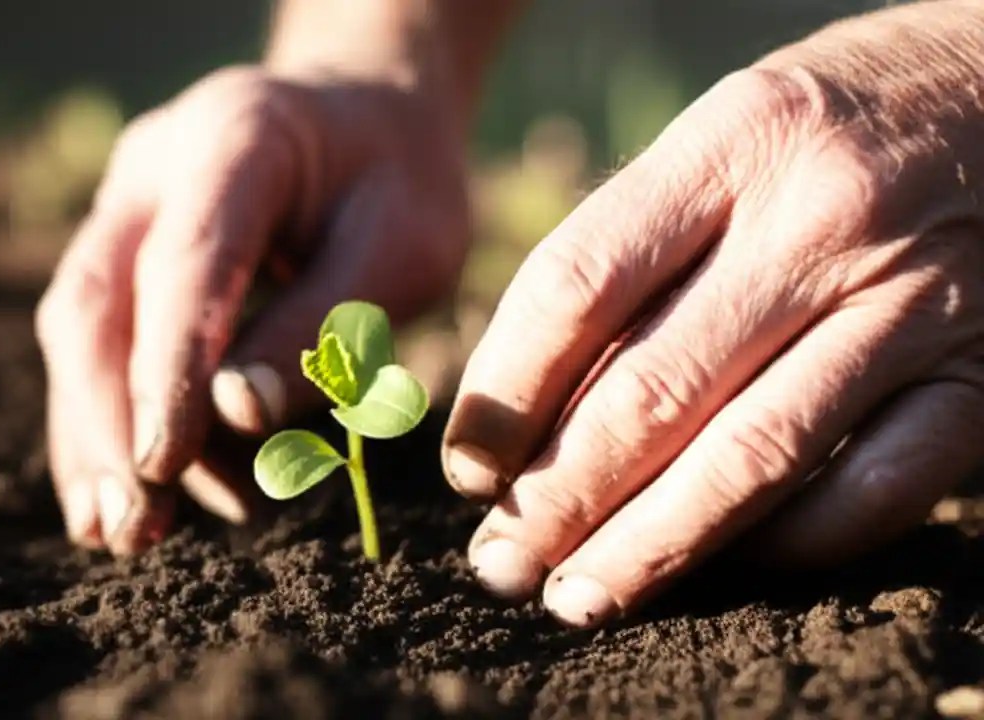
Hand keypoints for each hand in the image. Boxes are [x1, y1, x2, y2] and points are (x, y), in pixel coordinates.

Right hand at [36, 66, 468, 552]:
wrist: (364, 122)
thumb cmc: (398, 185)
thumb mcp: (403, 248)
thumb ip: (324, 324)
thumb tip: (237, 417)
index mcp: (237, 139)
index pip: (183, 263)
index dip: (167, 369)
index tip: (163, 465)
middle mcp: (155, 166)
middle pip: (98, 300)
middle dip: (106, 422)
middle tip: (130, 525)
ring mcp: (126, 202)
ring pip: (80, 325)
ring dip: (95, 435)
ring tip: (126, 532)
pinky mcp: (120, 245)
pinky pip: (96, 336)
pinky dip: (109, 418)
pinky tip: (128, 490)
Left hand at [443, 1, 983, 626]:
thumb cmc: (830, 125)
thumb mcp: (722, 134)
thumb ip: (630, 248)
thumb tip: (523, 402)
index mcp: (732, 142)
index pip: (577, 287)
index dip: (503, 394)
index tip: (468, 467)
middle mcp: (819, 221)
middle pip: (652, 391)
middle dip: (558, 496)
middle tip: (500, 560)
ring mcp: (911, 302)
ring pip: (752, 456)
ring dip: (649, 546)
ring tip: (574, 595)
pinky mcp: (979, 375)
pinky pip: (875, 489)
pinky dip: (790, 545)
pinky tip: (725, 566)